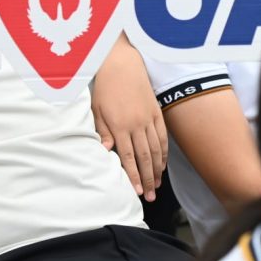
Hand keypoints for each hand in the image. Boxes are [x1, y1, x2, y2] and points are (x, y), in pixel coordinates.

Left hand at [91, 36, 167, 201]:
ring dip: (157, 170)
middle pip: (145, 157)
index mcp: (120, 125)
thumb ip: (103, 131)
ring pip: (156, 149)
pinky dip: (164, 152)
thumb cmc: (106, 87)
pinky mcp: (156, 112)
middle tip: (149, 197)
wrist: (122, 63)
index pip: (128, 157)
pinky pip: (162, 137)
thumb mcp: (97, 109)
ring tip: (157, 185)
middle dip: (147, 179)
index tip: (136, 191)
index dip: (134, 176)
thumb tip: (105, 151)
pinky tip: (163, 164)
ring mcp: (148, 118)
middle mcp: (136, 124)